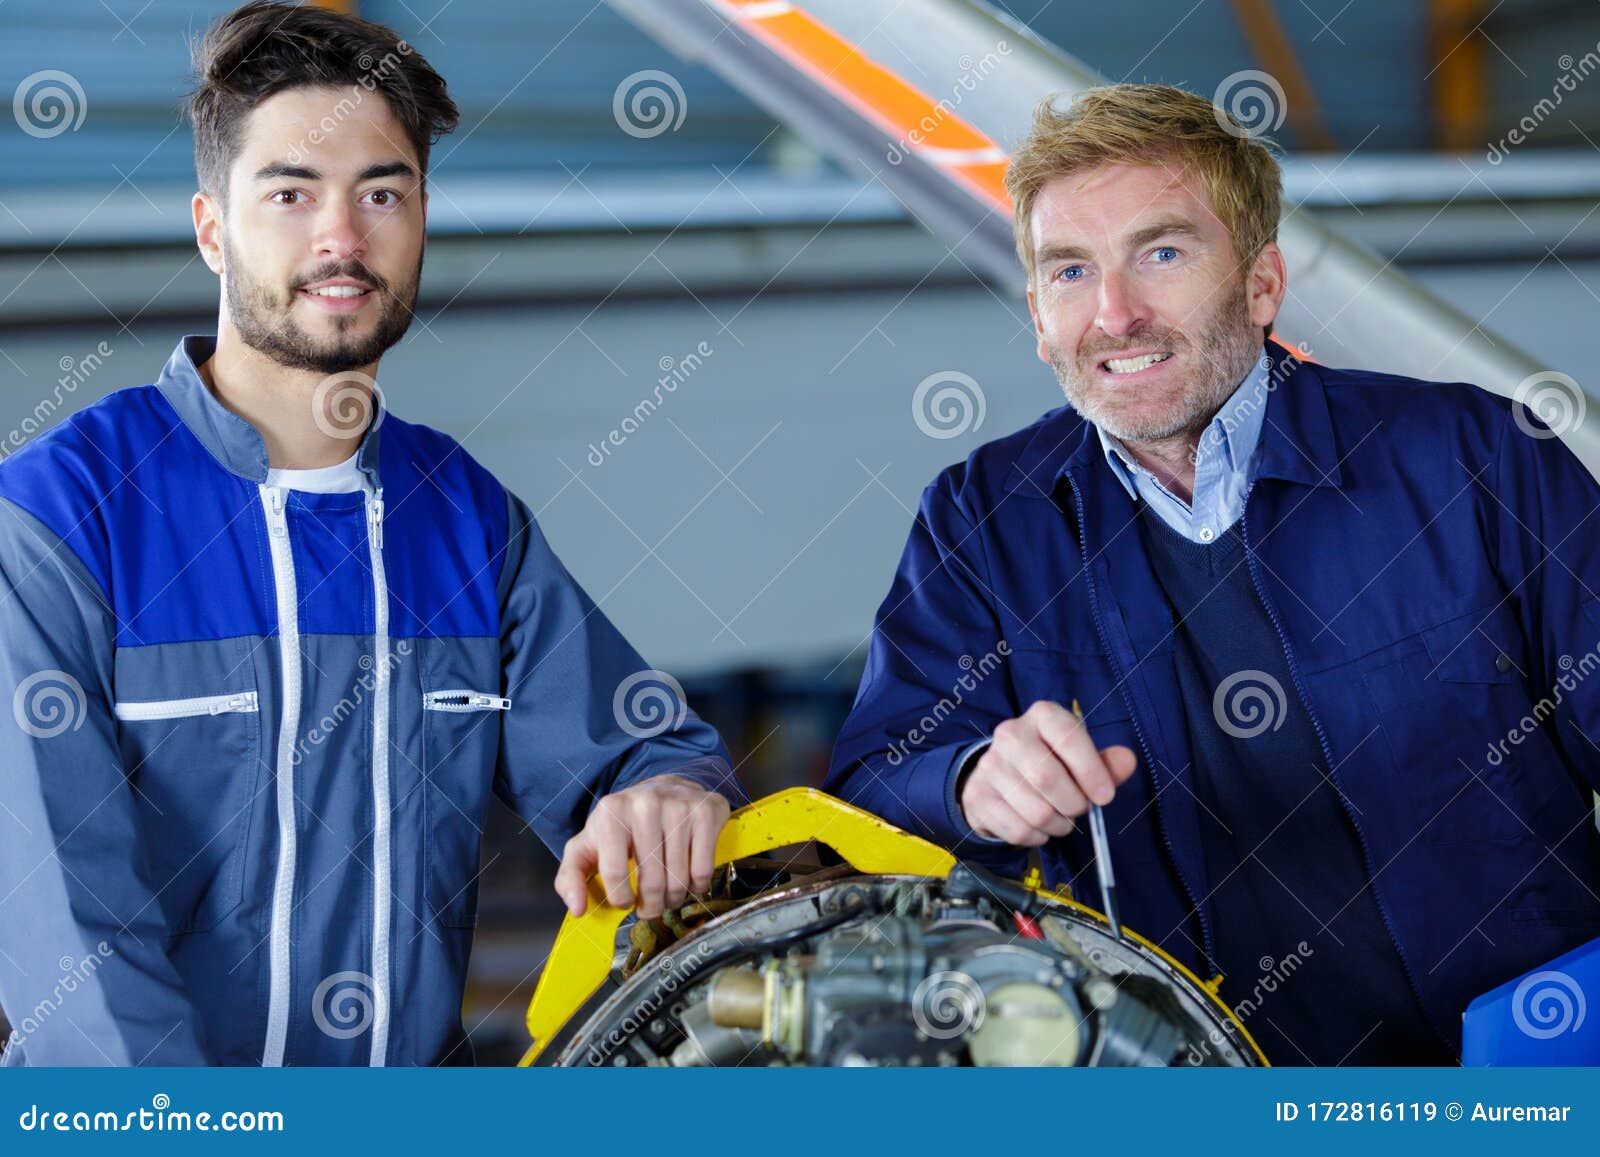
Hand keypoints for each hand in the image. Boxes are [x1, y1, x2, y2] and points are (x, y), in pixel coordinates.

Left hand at [554, 775, 731, 917]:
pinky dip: (697, 886)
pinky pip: (702, 870)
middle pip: (652, 881)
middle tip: (651, 907)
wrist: (664, 788)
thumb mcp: (588, 845)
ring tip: (668, 894)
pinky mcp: (705, 812)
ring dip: (674, 898)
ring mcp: (679, 806)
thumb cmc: (622, 825)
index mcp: (611, 811)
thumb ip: (570, 877)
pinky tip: (688, 880)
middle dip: (651, 906)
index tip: (625, 901)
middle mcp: (645, 804)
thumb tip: (578, 909)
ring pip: (679, 879)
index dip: (621, 899)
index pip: (615, 873)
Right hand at [959, 701, 1137, 845]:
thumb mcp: (1079, 757)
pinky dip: (1038, 837)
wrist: (997, 777)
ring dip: (1059, 825)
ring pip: (1036, 811)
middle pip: (1047, 778)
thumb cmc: (1050, 762)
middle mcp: (1010, 734)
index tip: (1105, 796)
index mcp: (1042, 716)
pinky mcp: (978, 796)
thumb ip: (1106, 763)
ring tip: (1061, 818)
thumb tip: (1128, 760)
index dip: (1090, 770)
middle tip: (1080, 808)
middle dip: (1074, 803)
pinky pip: (1019, 830)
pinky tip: (1039, 826)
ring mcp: (989, 766)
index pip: (1067, 736)